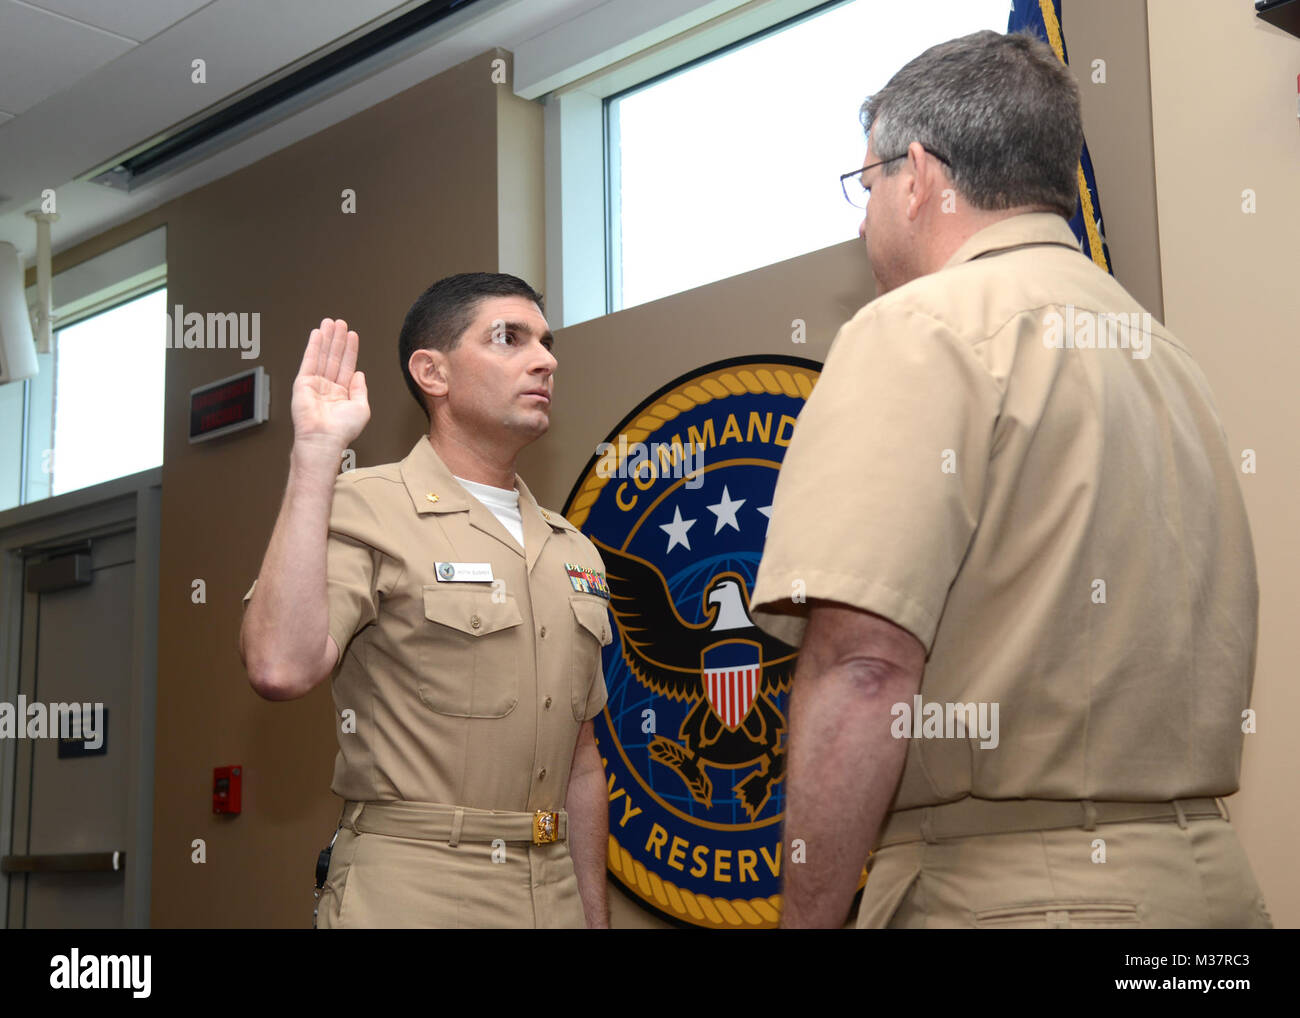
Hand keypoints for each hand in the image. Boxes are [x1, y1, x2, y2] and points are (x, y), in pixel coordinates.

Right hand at [291, 318, 369, 449]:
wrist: (325, 439)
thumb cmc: (342, 430)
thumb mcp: (362, 408)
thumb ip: (360, 389)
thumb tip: (359, 373)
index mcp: (342, 394)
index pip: (347, 366)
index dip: (350, 350)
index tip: (353, 334)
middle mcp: (328, 388)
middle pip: (334, 358)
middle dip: (338, 340)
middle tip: (341, 322)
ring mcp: (315, 384)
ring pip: (322, 356)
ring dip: (327, 339)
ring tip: (331, 322)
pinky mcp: (303, 383)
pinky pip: (309, 360)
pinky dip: (314, 346)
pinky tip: (318, 333)